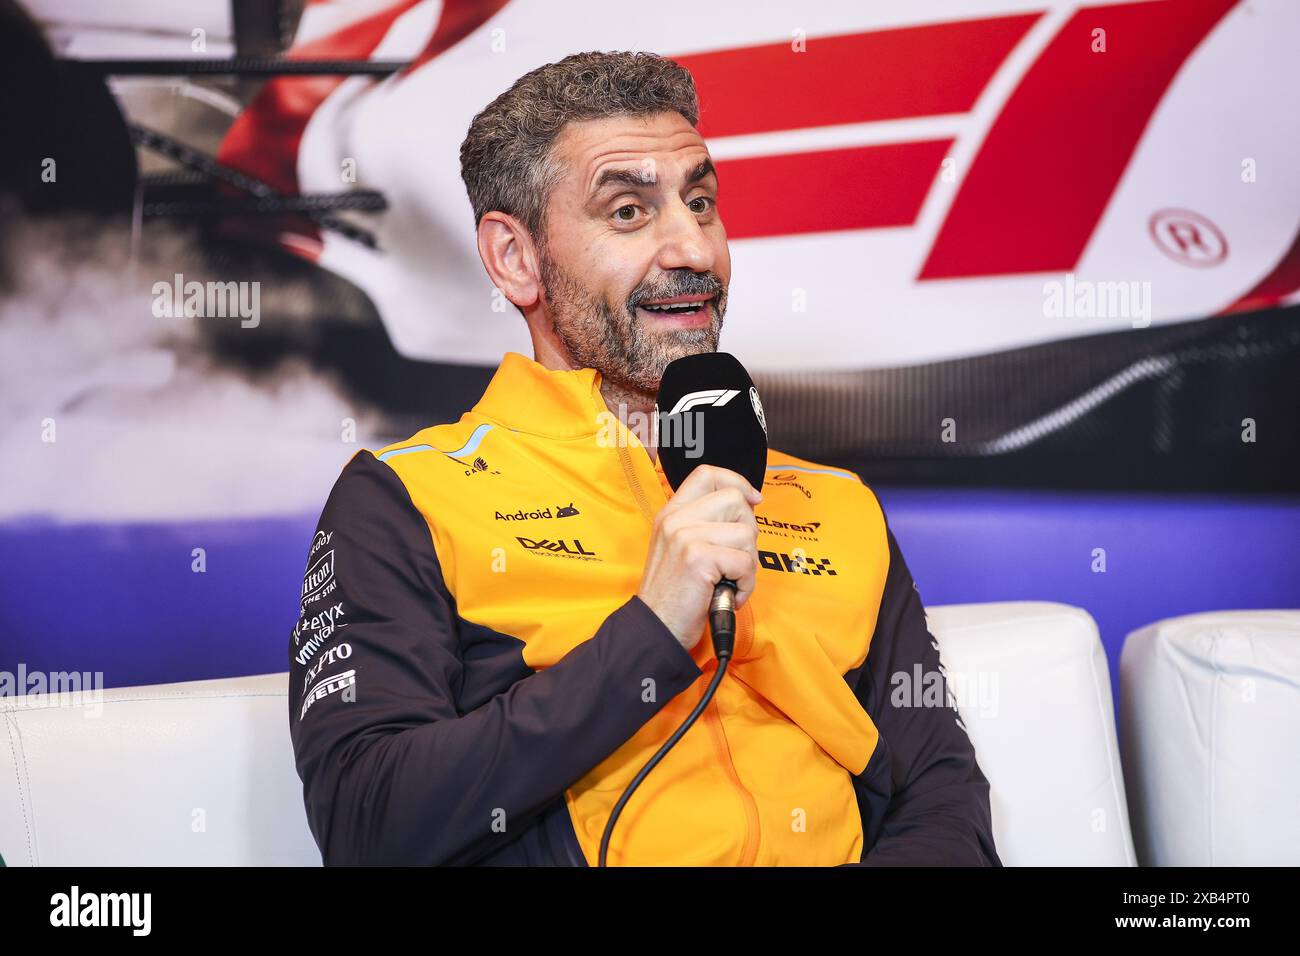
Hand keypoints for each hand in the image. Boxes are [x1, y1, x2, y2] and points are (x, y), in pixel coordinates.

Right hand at [636, 465, 761, 650]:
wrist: (655, 628)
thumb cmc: (673, 595)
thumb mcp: (678, 548)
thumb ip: (702, 524)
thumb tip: (746, 505)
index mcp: (671, 513)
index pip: (708, 474)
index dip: (737, 482)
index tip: (752, 500)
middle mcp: (676, 519)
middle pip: (735, 501)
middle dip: (748, 533)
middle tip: (734, 560)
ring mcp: (685, 536)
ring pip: (746, 533)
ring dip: (748, 563)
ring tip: (729, 581)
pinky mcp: (699, 558)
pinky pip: (746, 562)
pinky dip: (746, 585)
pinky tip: (728, 595)